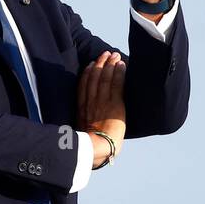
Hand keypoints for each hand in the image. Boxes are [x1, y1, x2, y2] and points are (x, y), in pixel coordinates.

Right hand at [77, 51, 125, 166]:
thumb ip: (85, 125)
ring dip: (110, 65)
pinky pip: (116, 84)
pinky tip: (122, 65)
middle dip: (100, 64)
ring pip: (105, 78)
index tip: (91, 64)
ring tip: (114, 55)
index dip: (88, 74)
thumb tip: (88, 126)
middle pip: (95, 79)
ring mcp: (102, 102)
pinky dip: (119, 73)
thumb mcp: (83, 133)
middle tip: (105, 54)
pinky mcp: (114, 103)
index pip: (84, 86)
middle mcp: (91, 102)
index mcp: (82, 109)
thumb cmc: (92, 147)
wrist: (98, 148)